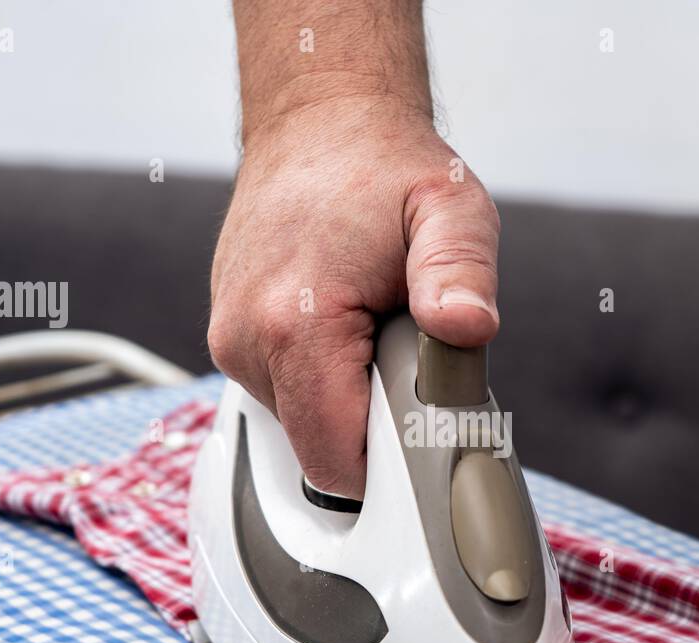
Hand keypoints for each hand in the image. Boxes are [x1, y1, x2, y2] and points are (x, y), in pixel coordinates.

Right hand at [207, 98, 500, 498]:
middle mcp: (246, 338)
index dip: (390, 465)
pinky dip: (324, 377)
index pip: (334, 461)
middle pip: (319, 448)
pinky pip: (287, 392)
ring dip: (350, 398)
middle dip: (374, 425)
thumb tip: (467, 327)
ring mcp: (232, 340)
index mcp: (293, 323)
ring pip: (303, 424)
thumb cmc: (383, 165)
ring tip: (376, 330)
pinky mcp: (232, 337)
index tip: (424, 426)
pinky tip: (347, 326)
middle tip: (407, 356)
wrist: (320, 120)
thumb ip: (461, 271)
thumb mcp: (451, 207)